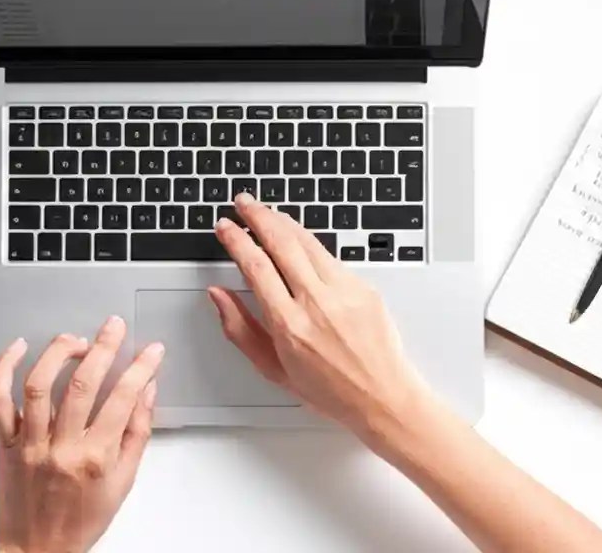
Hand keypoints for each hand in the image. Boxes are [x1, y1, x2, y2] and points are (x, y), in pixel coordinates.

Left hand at [0, 317, 164, 552]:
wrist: (38, 550)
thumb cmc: (81, 521)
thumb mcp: (123, 482)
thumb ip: (137, 433)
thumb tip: (147, 393)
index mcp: (95, 458)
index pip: (123, 398)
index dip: (141, 367)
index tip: (151, 351)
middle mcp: (61, 448)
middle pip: (83, 383)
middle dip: (103, 347)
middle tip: (113, 326)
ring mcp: (29, 443)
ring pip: (39, 385)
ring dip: (59, 353)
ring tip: (75, 339)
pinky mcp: (4, 443)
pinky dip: (3, 368)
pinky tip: (19, 349)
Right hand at [209, 193, 430, 440]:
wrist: (383, 397)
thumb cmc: (331, 391)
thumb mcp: (274, 370)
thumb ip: (241, 329)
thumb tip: (218, 296)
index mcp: (289, 325)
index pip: (256, 266)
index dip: (237, 240)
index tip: (225, 228)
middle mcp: (317, 303)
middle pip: (282, 242)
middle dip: (258, 216)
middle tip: (244, 204)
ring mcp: (344, 292)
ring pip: (308, 242)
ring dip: (283, 221)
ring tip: (267, 212)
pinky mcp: (364, 288)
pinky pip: (330, 256)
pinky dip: (309, 242)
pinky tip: (299, 238)